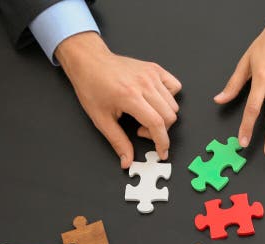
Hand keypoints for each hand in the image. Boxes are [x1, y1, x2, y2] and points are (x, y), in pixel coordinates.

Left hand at [56, 32, 181, 168]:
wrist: (90, 62)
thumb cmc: (92, 87)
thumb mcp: (101, 119)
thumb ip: (118, 142)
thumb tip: (127, 160)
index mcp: (130, 96)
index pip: (157, 124)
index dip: (162, 142)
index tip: (162, 152)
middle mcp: (144, 84)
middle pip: (169, 116)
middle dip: (160, 131)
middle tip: (142, 130)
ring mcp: (151, 74)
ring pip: (173, 104)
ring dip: (163, 116)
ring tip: (145, 115)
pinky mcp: (155, 69)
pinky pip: (175, 86)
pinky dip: (169, 98)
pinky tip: (155, 101)